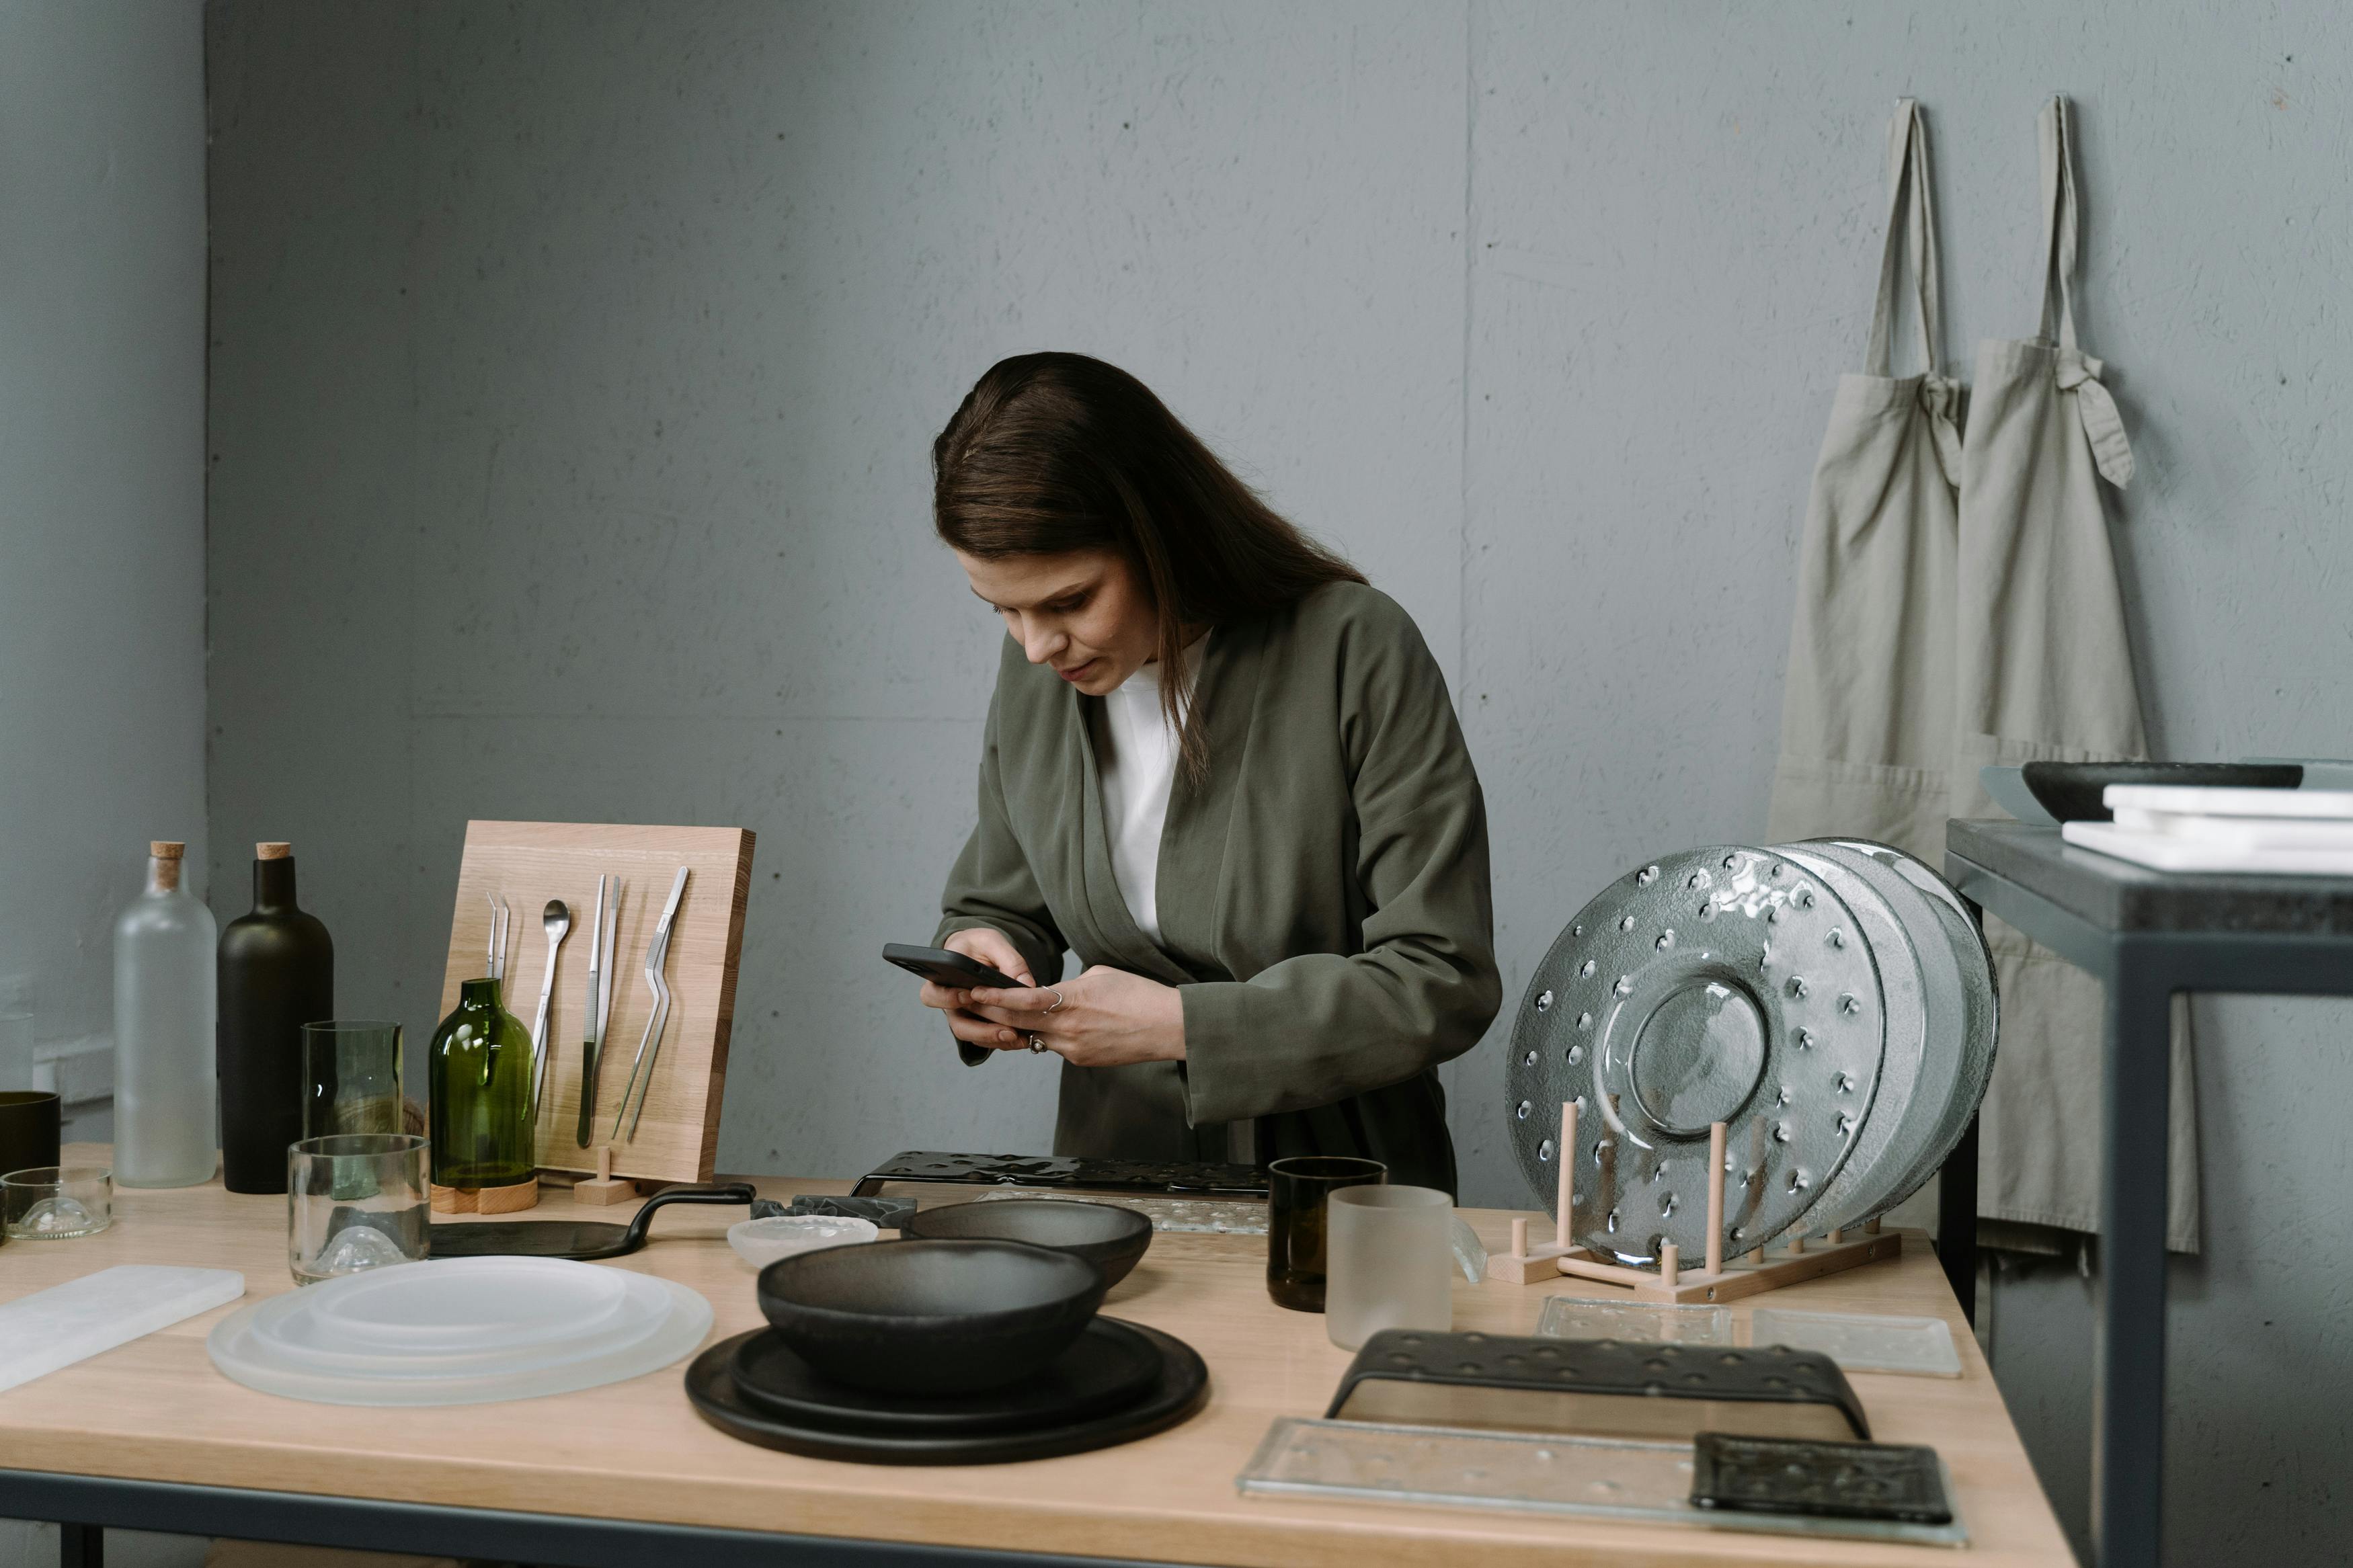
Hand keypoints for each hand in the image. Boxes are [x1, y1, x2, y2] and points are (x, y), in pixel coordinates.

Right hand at [916, 928, 1039, 1053]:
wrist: (980, 954)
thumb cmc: (979, 946)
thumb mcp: (992, 942)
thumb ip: (1008, 960)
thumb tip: (1027, 985)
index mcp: (943, 979)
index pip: (933, 994)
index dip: (948, 999)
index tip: (970, 995)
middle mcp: (951, 1002)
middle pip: (956, 1024)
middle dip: (980, 1031)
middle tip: (1004, 1030)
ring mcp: (965, 1015)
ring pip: (973, 1036)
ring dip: (994, 1039)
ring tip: (1015, 1036)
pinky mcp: (980, 1023)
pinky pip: (987, 1039)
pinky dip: (1003, 1041)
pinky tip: (1022, 1038)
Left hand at [964, 964, 1185, 1067]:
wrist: (1168, 1027)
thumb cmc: (1140, 994)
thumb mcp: (1100, 975)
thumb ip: (1070, 983)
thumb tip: (1054, 990)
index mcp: (1071, 1001)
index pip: (1022, 1000)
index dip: (994, 996)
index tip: (973, 990)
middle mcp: (1067, 1029)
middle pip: (1019, 1022)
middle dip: (993, 1012)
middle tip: (970, 1002)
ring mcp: (1074, 1048)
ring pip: (1036, 1036)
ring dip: (1023, 1025)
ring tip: (1010, 1012)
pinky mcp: (1082, 1060)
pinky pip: (1056, 1046)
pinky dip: (1051, 1035)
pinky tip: (1059, 1024)